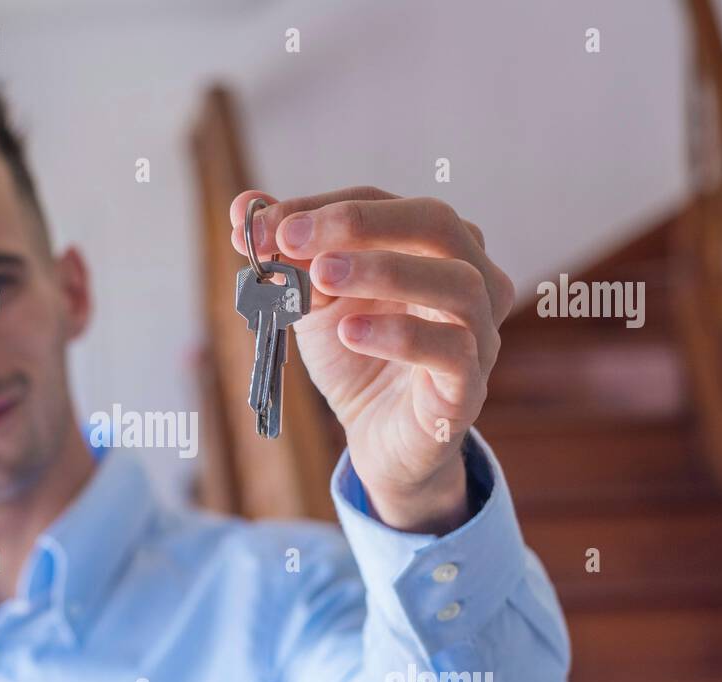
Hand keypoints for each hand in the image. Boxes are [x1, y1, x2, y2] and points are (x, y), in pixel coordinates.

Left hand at [229, 187, 514, 533]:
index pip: (379, 202)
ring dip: (384, 271)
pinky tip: (351, 332)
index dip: (317, 207)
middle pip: (434, 223)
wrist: (377, 438)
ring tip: (321, 276)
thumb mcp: (314, 301)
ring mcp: (478, 332)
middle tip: (290, 238)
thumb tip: (243, 208)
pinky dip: (400, 336)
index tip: (257, 222)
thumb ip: (287, 254)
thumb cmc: (356, 358)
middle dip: (356, 224)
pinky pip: (450, 351)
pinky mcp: (468, 387)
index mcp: (431, 245)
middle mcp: (469, 277)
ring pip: (456, 283)